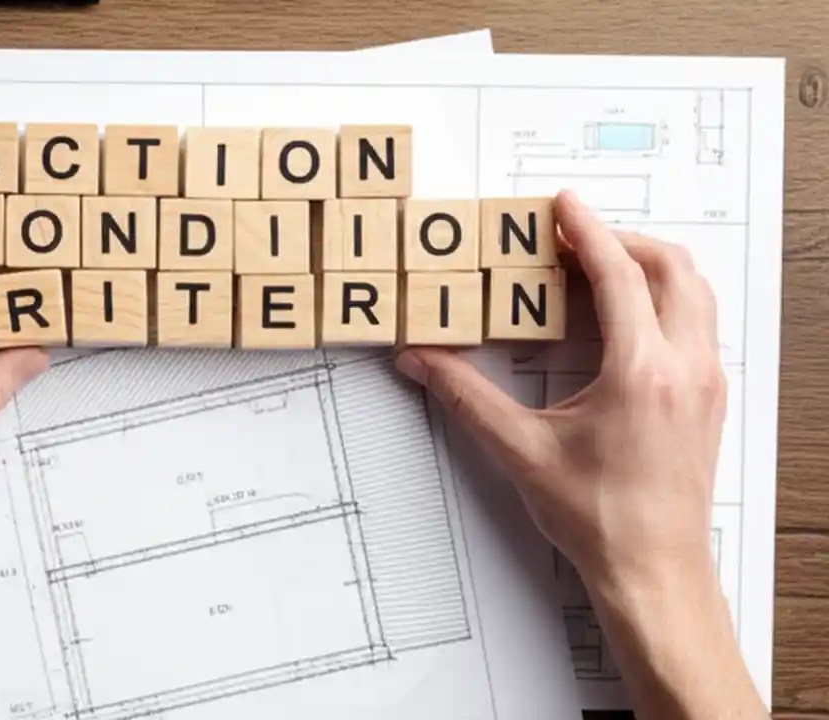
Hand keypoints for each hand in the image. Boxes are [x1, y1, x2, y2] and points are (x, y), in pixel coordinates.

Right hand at [397, 191, 764, 718]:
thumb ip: (466, 397)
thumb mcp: (521, 451)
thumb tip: (424, 360)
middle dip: (621, 240)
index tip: (563, 205)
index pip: (619, 276)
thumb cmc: (599, 519)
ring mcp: (705, 382)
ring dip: (648, 267)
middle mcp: (685, 369)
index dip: (587, 232)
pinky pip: (697, 323)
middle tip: (572, 237)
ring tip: (598, 268)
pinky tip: (625, 319)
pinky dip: (664, 300)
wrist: (652, 569)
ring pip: (694, 292)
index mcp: (641, 373)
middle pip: (671, 268)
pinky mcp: (709, 398)